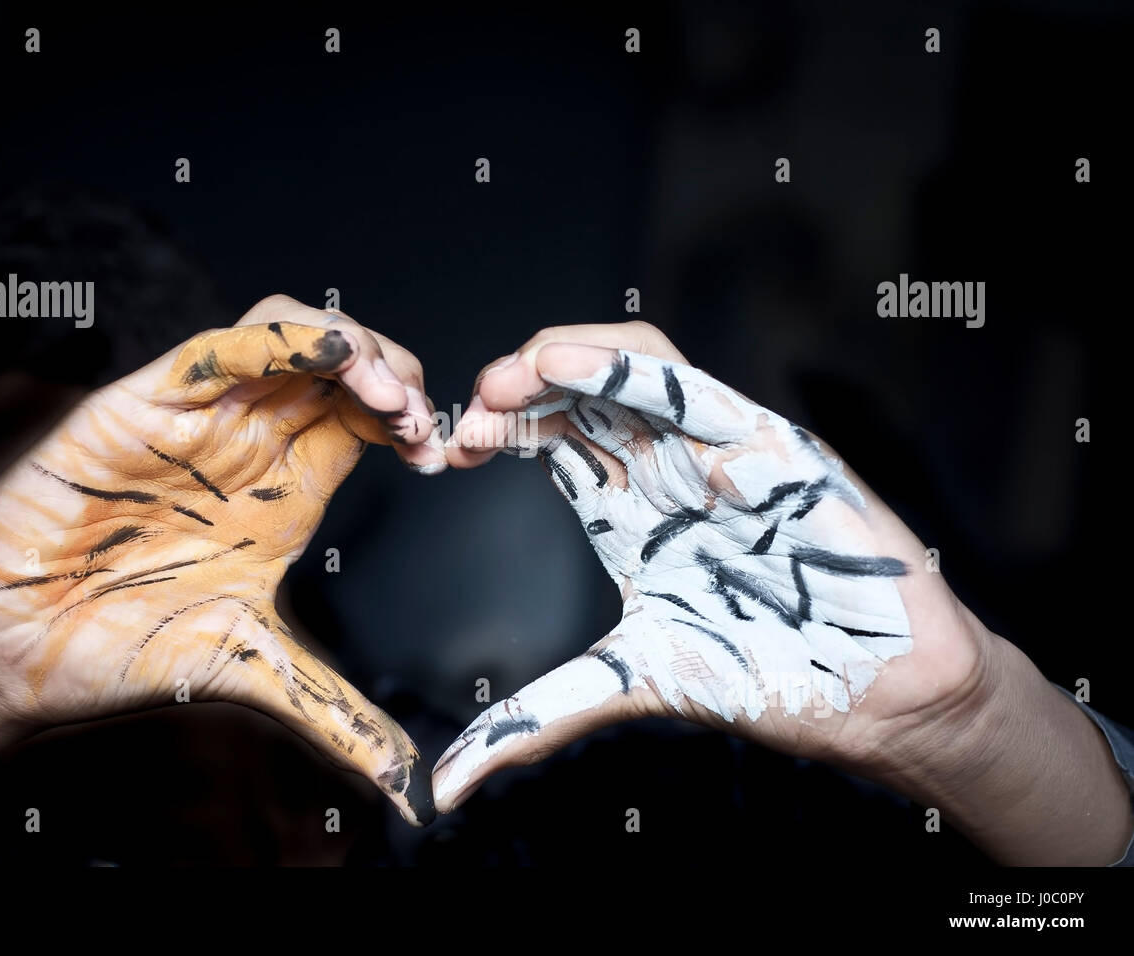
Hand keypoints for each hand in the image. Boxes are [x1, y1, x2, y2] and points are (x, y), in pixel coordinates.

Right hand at [0, 295, 443, 824]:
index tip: (439, 454)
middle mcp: (249, 444)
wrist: (16, 652)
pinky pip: (216, 349)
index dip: (411, 421)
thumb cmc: (121, 646)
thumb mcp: (255, 671)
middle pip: (342, 366)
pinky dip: (275, 338)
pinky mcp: (141, 406)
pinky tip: (322, 354)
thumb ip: (334, 712)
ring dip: (350, 349)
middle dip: (397, 377)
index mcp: (285, 491)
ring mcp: (200, 419)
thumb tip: (405, 783)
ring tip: (385, 394)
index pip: (365, 421)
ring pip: (288, 335)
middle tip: (420, 422)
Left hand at [435, 322, 1133, 864]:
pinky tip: (572, 367)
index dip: (499, 430)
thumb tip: (448, 786)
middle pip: (582, 392)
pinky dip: (631, 369)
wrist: (880, 693)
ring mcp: (718, 450)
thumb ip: (538, 718)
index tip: (448, 452)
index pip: (554, 440)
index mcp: (632, 509)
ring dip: (565, 361)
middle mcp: (668, 469)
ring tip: (509, 380)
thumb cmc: (770, 675)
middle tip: (467, 413)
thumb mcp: (628, 683)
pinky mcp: (770, 447)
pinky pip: (695, 389)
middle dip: (517, 388)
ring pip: (633, 367)